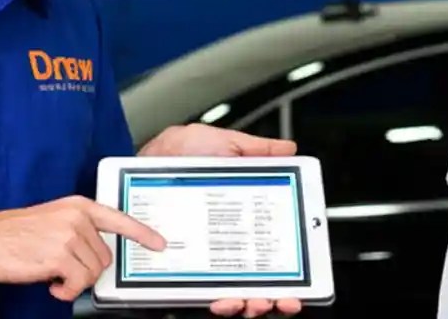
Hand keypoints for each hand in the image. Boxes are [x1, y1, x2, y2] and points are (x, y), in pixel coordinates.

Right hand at [0, 195, 165, 301]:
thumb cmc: (14, 233)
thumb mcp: (52, 220)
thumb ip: (77, 229)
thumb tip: (95, 251)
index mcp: (78, 206)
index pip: (119, 219)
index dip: (142, 234)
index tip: (160, 244)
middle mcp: (78, 218)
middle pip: (105, 256)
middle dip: (87, 270)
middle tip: (63, 270)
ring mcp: (70, 235)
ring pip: (93, 272)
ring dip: (74, 282)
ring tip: (53, 275)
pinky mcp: (60, 255)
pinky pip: (78, 283)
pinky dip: (66, 291)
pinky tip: (50, 284)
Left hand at [141, 125, 300, 315]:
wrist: (149, 160)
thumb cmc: (182, 152)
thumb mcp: (225, 145)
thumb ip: (257, 151)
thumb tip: (288, 150)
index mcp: (241, 216)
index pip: (269, 252)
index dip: (286, 272)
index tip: (298, 282)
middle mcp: (225, 240)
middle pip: (254, 278)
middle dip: (269, 296)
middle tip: (274, 297)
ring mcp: (204, 254)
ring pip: (232, 290)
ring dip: (248, 302)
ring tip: (252, 301)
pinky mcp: (182, 260)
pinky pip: (199, 289)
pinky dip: (216, 299)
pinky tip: (222, 298)